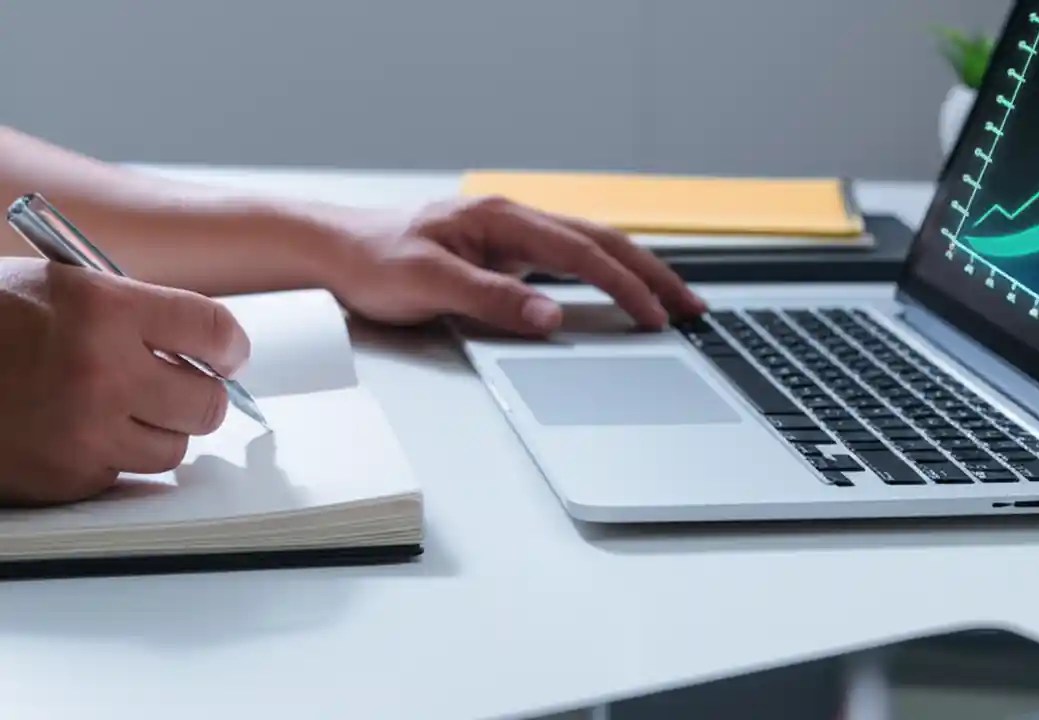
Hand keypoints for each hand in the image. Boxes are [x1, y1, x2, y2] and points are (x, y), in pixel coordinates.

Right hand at [0, 259, 249, 505]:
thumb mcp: (58, 287)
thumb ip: (134, 314)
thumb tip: (205, 348)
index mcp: (103, 308)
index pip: (214, 331)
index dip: (227, 345)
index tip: (225, 352)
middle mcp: (100, 371)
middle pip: (206, 401)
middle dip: (198, 392)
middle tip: (180, 384)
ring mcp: (82, 431)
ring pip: (173, 447)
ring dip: (157, 429)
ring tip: (120, 407)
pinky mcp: (64, 477)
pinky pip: (122, 473)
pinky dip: (112, 455)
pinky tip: (78, 429)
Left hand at [324, 196, 706, 333]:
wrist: (336, 250)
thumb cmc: (372, 260)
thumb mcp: (426, 283)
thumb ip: (490, 300)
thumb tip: (551, 318)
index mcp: (501, 219)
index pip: (581, 252)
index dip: (623, 285)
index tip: (655, 316)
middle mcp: (513, 221)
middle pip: (602, 241)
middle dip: (652, 274)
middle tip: (692, 306)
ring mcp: (512, 237)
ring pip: (592, 248)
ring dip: (636, 273)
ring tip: (673, 301)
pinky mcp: (507, 255)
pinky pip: (571, 262)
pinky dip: (606, 277)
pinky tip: (623, 294)